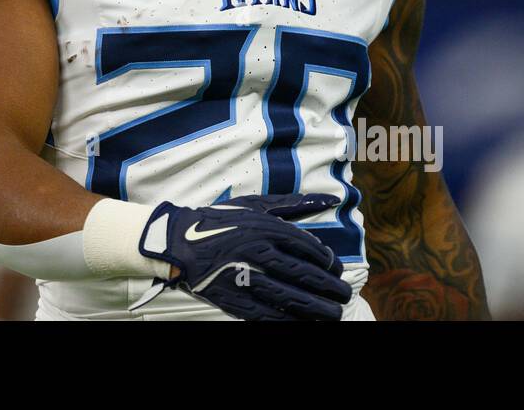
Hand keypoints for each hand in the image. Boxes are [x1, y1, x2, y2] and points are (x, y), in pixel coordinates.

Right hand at [133, 193, 352, 319]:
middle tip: (344, 296)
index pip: (309, 248)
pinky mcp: (233, 298)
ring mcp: (245, 276)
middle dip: (330, 288)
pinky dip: (289, 320)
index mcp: (266, 227)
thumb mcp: (257, 205)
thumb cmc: (221, 220)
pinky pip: (268, 314)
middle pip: (304, 274)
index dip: (328, 262)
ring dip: (317, 309)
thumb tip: (329, 200)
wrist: (179, 241)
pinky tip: (304, 323)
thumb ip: (295, 204)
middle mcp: (258, 251)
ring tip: (333, 314)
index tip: (337, 271)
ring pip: (290, 297)